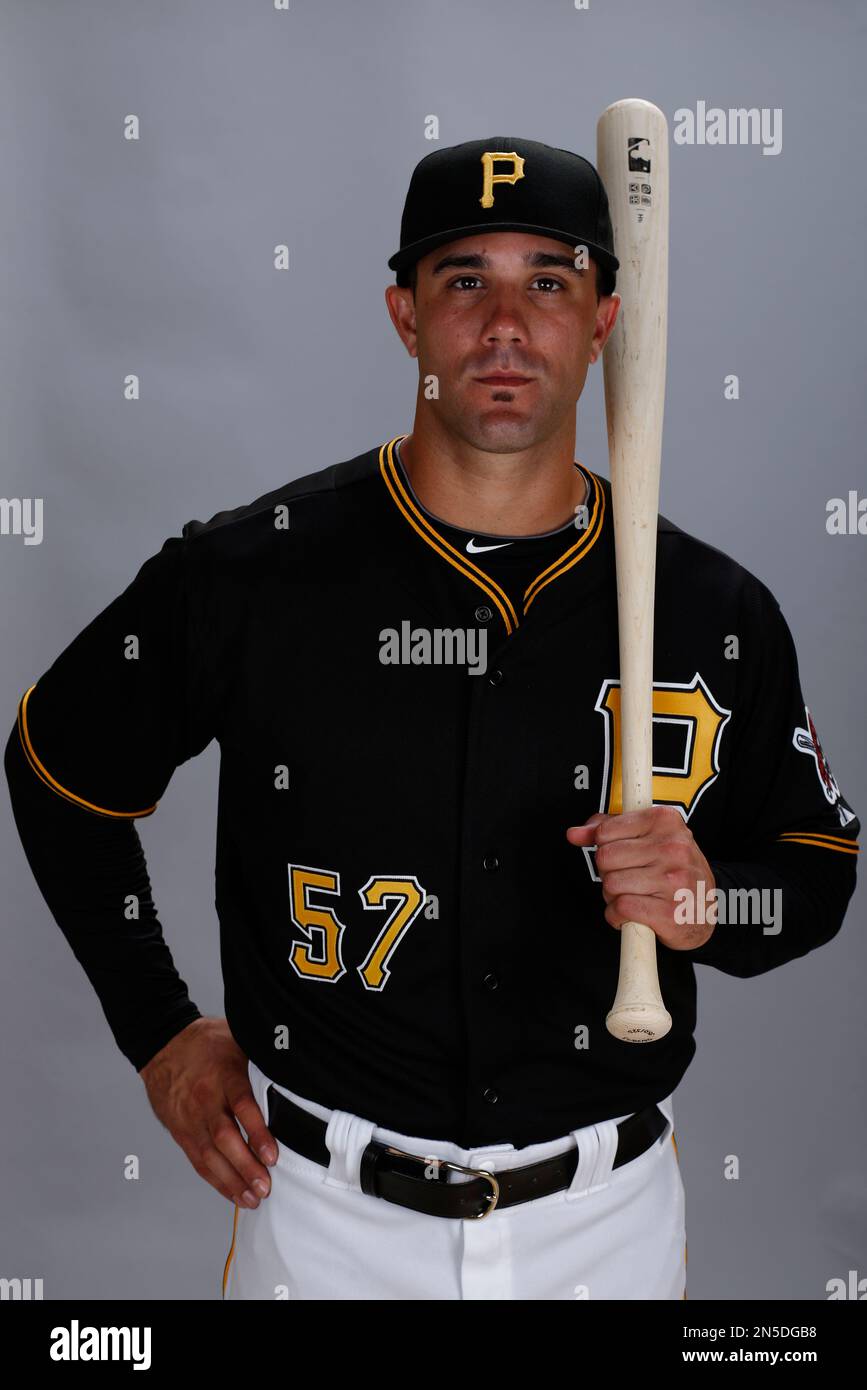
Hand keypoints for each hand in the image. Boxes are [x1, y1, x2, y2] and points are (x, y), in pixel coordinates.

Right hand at [139, 1016, 277, 1208]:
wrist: (163, 1044)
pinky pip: (198, 1160)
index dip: (257, 1132)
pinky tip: (233, 1193)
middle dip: (245, 1166)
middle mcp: (205, 1099)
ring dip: (231, 1181)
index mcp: (224, 1074)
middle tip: (265, 1187)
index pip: (242, 1106)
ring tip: (252, 1199)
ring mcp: (190, 1118)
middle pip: (224, 1138)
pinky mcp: (181, 1132)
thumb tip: (298, 1061)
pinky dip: (216, 1180)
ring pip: (209, 1155)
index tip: (273, 1156)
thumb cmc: (208, 1042)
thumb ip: (262, 1056)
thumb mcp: (238, 1038)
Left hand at [566, 807, 717, 950]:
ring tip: (633, 895)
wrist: (705, 908)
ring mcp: (673, 879)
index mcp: (665, 821)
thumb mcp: (647, 838)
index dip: (605, 847)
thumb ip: (608, 830)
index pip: (606, 830)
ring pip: (611, 885)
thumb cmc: (673, 869)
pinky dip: (617, 916)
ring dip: (613, 896)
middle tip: (627, 878)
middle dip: (608, 873)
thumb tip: (574, 833)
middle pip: (605, 858)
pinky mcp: (669, 911)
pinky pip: (620, 909)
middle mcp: (673, 847)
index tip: (620, 856)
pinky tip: (633, 913)